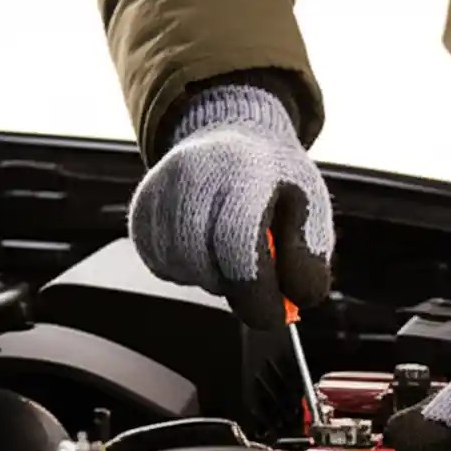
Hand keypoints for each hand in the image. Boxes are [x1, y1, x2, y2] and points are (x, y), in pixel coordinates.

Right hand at [128, 85, 333, 328]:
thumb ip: (307, 254)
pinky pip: (162, 266)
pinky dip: (188, 269)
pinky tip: (207, 244)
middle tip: (258, 272)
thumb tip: (299, 298)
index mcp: (243, 170)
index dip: (257, 294)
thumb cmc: (274, 176)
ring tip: (232, 245)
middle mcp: (191, 176)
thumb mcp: (312, 205)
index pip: (238, 247)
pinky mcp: (139, 212)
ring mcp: (158, 193)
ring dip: (212, 276)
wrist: (231, 135)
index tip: (274, 315)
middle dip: (237, 286)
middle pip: (205, 265)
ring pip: (182, 270)